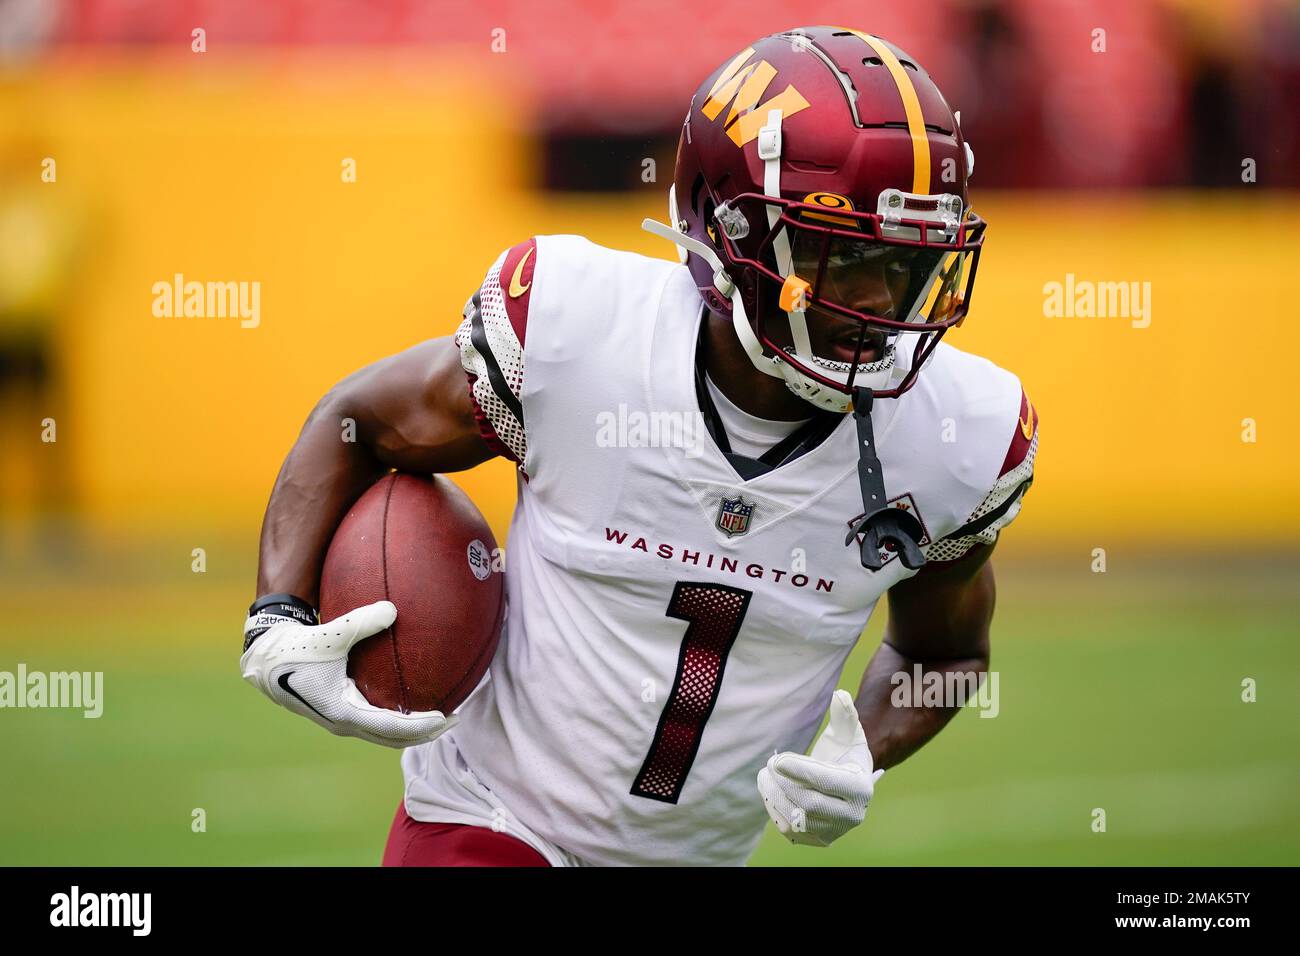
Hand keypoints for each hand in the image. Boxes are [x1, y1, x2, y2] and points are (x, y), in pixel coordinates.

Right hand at [240, 598, 456, 748]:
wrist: (262, 657)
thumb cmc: (294, 647)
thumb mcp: (330, 634)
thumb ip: (362, 622)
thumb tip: (394, 609)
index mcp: (344, 712)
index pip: (394, 729)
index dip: (423, 726)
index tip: (448, 717)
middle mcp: (343, 722)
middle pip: (393, 739)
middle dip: (425, 733)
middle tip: (453, 719)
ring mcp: (339, 719)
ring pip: (383, 733)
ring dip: (410, 728)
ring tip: (437, 715)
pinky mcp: (336, 710)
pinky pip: (373, 720)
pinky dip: (394, 717)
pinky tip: (407, 698)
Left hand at [757, 689, 883, 845]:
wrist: (846, 784)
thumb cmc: (844, 753)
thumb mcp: (848, 732)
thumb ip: (845, 714)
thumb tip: (839, 695)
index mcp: (861, 788)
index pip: (827, 781)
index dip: (800, 770)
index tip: (777, 759)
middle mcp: (851, 816)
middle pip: (809, 802)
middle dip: (783, 782)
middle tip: (769, 763)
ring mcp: (834, 831)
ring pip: (796, 817)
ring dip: (774, 795)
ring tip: (765, 775)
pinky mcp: (817, 839)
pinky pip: (789, 828)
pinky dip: (774, 809)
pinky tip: (769, 790)